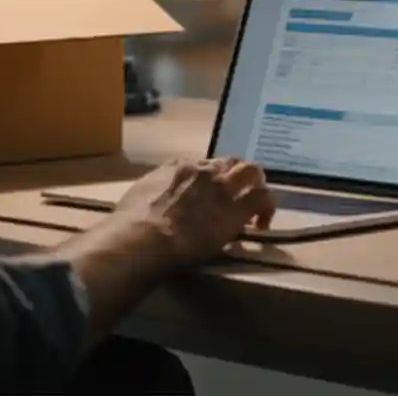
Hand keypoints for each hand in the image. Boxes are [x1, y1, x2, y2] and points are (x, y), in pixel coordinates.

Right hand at [114, 158, 275, 265]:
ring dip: (256, 186)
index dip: (212, 178)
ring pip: (251, 172)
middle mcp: (204, 170)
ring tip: (257, 205)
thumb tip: (156, 198)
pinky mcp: (237, 208)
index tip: (211, 194)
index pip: (204, 164)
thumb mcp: (140, 193)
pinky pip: (262, 199)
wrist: (144, 235)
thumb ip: (155, 190)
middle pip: (231, 162)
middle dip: (238, 176)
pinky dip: (266, 208)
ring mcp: (222, 187)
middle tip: (240, 195)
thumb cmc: (131, 222)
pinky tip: (261, 224)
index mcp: (178, 166)